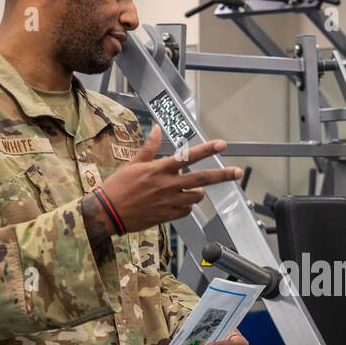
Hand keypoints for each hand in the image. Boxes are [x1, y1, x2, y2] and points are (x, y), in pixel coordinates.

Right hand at [99, 125, 242, 231]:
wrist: (108, 212)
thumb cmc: (118, 186)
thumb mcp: (133, 163)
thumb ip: (149, 147)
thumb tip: (155, 127)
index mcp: (159, 169)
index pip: (188, 156)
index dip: (207, 149)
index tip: (222, 144)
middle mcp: (168, 185)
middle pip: (202, 179)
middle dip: (223, 175)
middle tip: (238, 172)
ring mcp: (169, 202)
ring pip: (196, 197)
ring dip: (198, 192)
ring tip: (189, 190)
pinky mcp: (167, 216)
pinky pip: (186, 210)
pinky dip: (186, 206)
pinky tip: (177, 202)